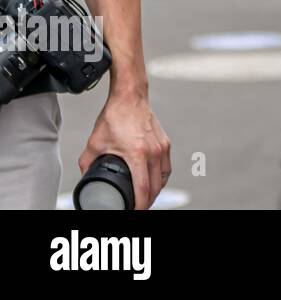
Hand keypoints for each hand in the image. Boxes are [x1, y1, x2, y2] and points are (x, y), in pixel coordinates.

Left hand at [79, 92, 170, 209]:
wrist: (130, 97)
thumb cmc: (114, 117)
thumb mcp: (94, 143)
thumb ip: (87, 163)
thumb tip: (84, 177)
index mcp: (138, 154)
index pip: (143, 189)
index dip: (139, 206)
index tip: (133, 212)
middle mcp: (154, 152)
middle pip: (156, 187)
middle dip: (148, 202)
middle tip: (137, 207)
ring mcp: (162, 147)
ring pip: (164, 178)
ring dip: (156, 190)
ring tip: (145, 197)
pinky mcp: (165, 142)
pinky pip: (166, 166)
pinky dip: (160, 177)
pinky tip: (153, 180)